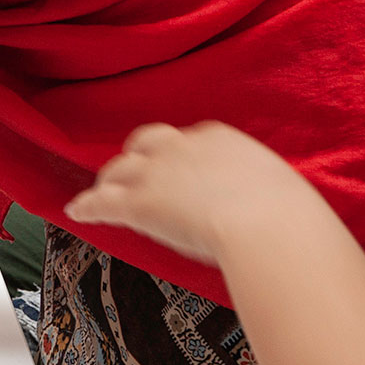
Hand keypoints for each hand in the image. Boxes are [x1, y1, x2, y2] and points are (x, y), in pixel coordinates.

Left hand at [64, 122, 322, 267]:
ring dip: (109, 182)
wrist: (268, 226)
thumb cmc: (288, 216)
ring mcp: (154, 173)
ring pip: (118, 171)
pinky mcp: (136, 202)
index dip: (179, 156)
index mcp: (218, 139)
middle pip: (145, 144)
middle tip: (136, 175)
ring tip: (102, 193)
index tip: (180, 169)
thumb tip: (264, 203)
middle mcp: (180, 147)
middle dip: (139, 158)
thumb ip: (257, 186)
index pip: (189, 140)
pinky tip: (77, 212)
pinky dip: (86, 207)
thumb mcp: (277, 186)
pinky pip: (101, 202)